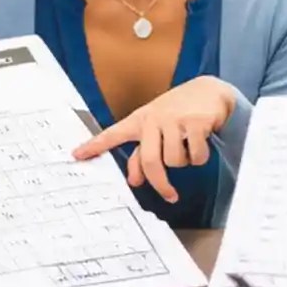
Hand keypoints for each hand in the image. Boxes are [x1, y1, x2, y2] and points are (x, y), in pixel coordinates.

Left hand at [72, 76, 235, 202]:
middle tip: (169, 196)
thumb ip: (143, 152)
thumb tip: (134, 181)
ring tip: (188, 146)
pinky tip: (201, 143)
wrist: (210, 91)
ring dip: (184, 161)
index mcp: (139, 120)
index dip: (94, 145)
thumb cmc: (178, 112)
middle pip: (149, 161)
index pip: (112, 134)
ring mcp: (174, 120)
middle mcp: (153, 119)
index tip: (76, 155)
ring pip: (174, 161)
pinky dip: (200, 157)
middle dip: (160, 183)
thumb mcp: (156, 128)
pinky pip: (195, 156)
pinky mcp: (195, 123)